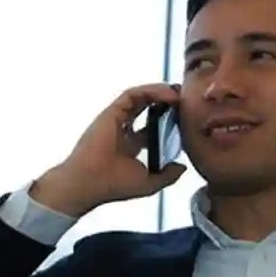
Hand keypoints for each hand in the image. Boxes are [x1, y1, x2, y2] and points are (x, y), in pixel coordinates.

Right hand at [31, 83, 186, 215]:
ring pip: (141, 98)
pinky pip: (133, 94)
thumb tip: (183, 166)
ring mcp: (116, 119)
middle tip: (186, 100)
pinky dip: (151, 91)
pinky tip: (169, 94)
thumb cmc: (114, 185)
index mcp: (130, 146)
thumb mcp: (148, 183)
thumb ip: (167, 175)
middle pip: (148, 109)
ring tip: (180, 93)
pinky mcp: (112, 112)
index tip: (186, 119)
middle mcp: (123, 130)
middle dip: (167, 102)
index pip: (152, 128)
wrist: (89, 183)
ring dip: (161, 92)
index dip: (169, 122)